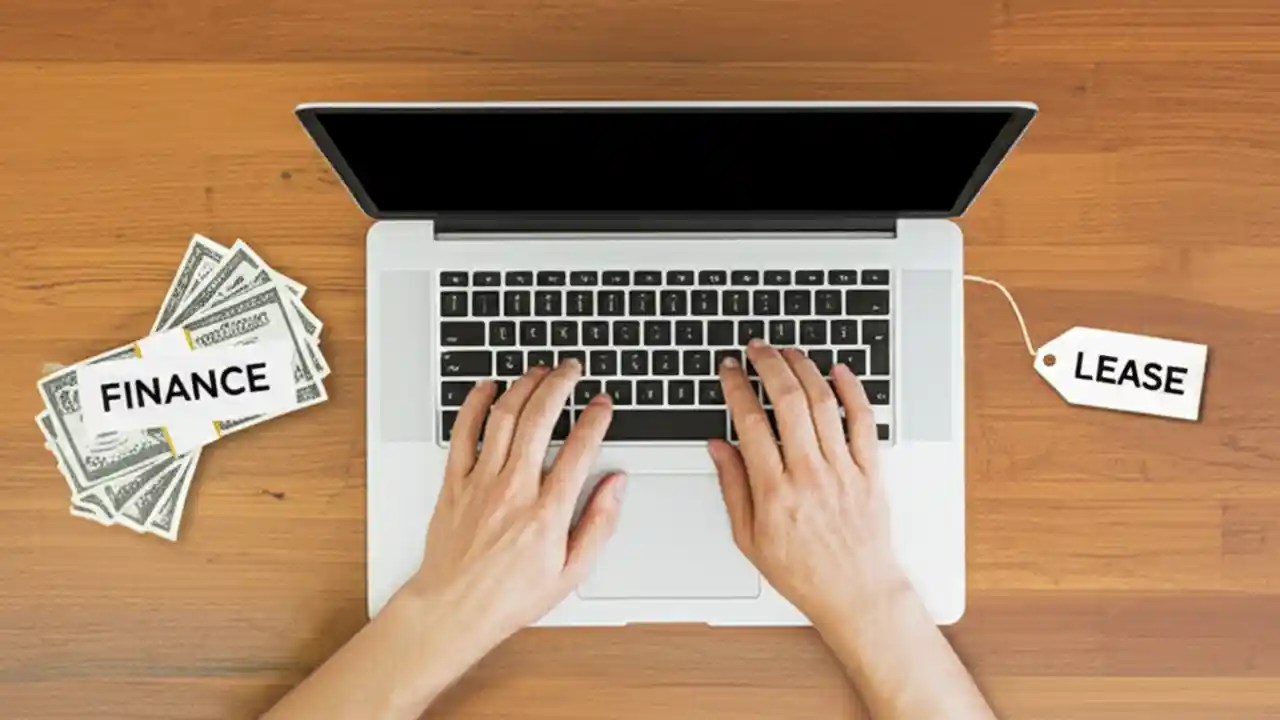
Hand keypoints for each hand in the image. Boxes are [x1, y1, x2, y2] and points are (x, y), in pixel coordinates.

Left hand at [402, 361, 625, 656]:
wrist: (453, 609)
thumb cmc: (510, 596)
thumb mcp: (571, 571)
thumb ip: (598, 523)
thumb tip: (616, 485)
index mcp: (547, 513)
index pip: (579, 450)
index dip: (596, 419)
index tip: (603, 404)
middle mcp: (514, 491)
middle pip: (539, 419)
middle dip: (560, 385)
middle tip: (572, 370)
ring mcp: (481, 483)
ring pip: (503, 417)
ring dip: (524, 386)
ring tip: (539, 371)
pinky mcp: (454, 484)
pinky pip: (463, 433)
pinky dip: (475, 404)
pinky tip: (488, 389)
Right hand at [707, 340, 905, 627]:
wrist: (856, 592)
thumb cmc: (803, 571)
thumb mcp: (749, 538)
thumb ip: (733, 487)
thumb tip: (719, 446)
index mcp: (774, 492)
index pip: (750, 422)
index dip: (736, 387)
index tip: (729, 369)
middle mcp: (809, 475)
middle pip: (787, 401)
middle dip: (768, 364)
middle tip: (757, 348)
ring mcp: (843, 470)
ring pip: (823, 403)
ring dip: (804, 368)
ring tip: (789, 351)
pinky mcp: (870, 471)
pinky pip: (863, 421)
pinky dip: (852, 390)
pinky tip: (839, 371)